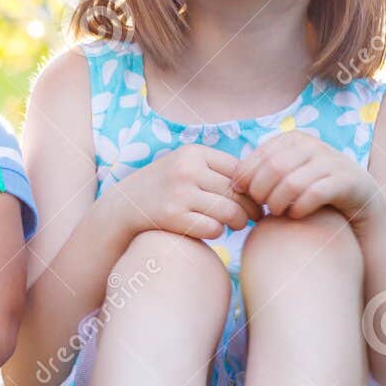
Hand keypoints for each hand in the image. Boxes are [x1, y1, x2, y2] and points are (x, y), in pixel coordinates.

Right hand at [104, 144, 262, 239]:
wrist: (122, 207)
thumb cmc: (165, 188)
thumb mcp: (185, 166)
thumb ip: (216, 169)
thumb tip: (262, 180)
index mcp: (193, 153)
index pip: (240, 170)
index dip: (253, 186)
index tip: (256, 198)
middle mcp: (186, 169)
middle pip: (238, 192)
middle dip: (251, 208)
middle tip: (254, 217)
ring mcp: (178, 193)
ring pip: (230, 212)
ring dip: (239, 223)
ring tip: (237, 225)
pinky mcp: (172, 217)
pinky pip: (213, 229)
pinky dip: (218, 233)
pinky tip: (213, 230)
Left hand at [230, 131, 384, 225]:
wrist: (359, 203)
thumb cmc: (311, 192)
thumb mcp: (285, 176)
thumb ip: (262, 174)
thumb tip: (232, 183)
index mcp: (293, 138)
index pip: (258, 157)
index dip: (247, 180)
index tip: (245, 198)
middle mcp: (313, 144)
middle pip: (273, 168)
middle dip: (261, 192)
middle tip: (261, 210)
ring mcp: (333, 160)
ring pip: (291, 182)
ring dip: (278, 202)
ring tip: (277, 213)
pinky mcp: (349, 181)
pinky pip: (315, 194)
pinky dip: (300, 208)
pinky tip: (297, 215)